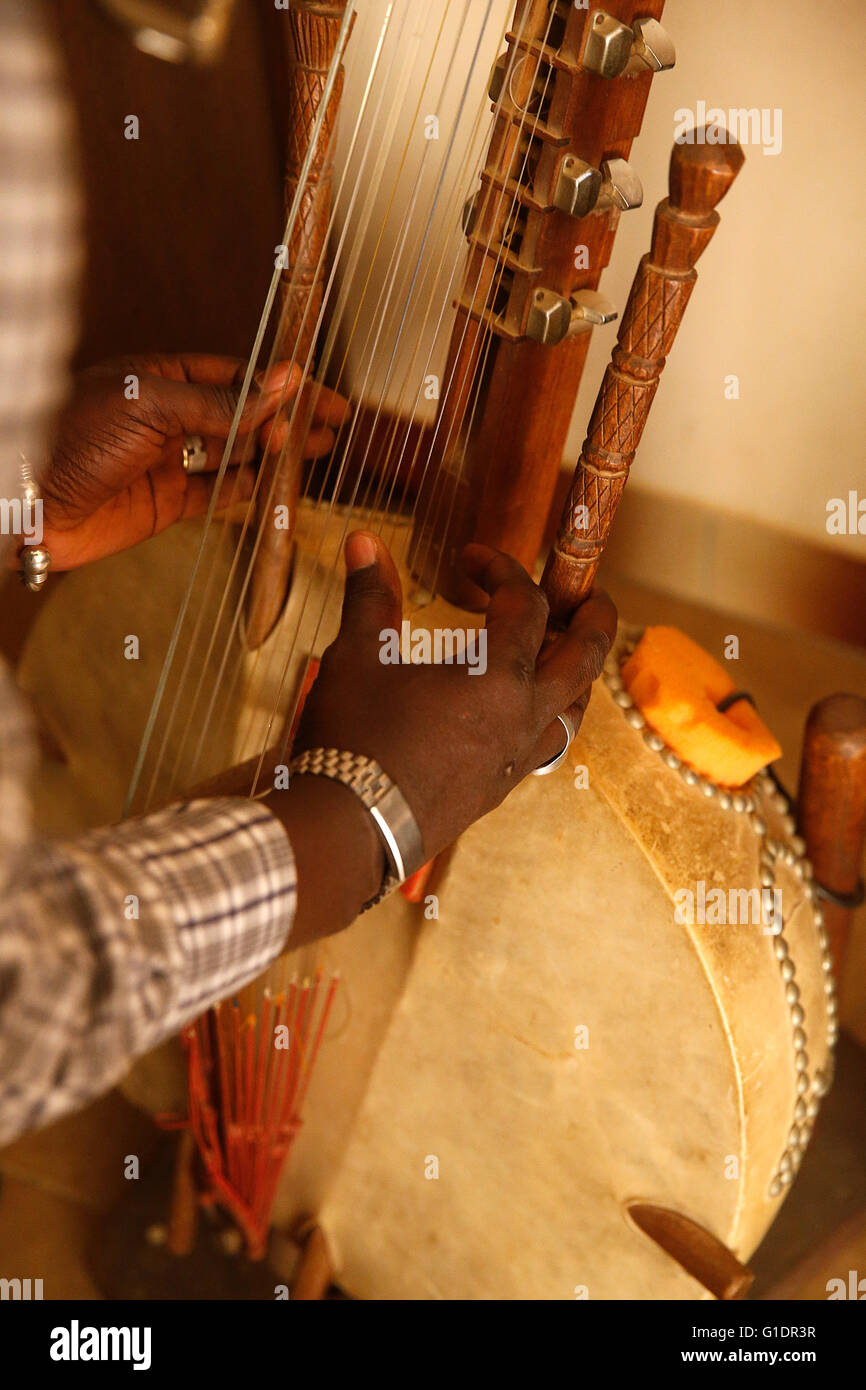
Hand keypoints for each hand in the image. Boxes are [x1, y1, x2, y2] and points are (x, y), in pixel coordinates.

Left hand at [33, 353, 349, 568]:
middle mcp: (168, 419)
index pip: (235, 376)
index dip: (279, 384)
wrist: (28, 500)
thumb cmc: (71, 437)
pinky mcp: (167, 505)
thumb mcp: (153, 405)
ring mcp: (169, 462)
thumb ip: (224, 401)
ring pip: (237, 455)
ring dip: (277, 453)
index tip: (318, 390)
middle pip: (242, 416)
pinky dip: (252, 490)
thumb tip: (282, 382)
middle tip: (332, 423)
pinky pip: (220, 495)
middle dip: (287, 419)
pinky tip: (280, 484)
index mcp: (160, 380)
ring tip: (318, 450)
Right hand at [268, 530, 616, 942]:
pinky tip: (522, 710)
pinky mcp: (500, 789)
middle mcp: (521, 717)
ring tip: (563, 652)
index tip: (472, 558)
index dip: (503, 570)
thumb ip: (371, 596)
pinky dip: (548, 715)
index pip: (525, 605)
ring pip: (574, 709)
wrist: (350, 828)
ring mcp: (516, 759)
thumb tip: (362, 540)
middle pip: (584, 658)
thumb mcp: (355, 657)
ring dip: (577, 673)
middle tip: (594, 597)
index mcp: (496, 677)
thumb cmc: (353, 738)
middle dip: (596, 619)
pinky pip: (547, 745)